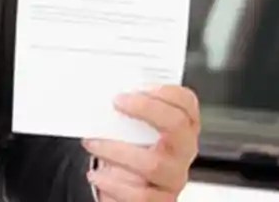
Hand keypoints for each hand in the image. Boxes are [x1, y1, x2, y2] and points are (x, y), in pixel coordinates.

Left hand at [82, 85, 200, 200]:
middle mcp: (181, 151)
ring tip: (92, 144)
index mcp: (180, 128)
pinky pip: (140, 194)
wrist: (128, 192)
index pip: (186, 103)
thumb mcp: (133, 129)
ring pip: (153, 163)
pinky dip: (113, 184)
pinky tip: (97, 176)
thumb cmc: (129, 154)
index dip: (164, 91)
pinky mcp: (159, 200)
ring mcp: (173, 177)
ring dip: (116, 151)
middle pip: (177, 125)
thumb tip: (103, 92)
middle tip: (116, 102)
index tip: (135, 87)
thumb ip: (127, 112)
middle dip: (147, 109)